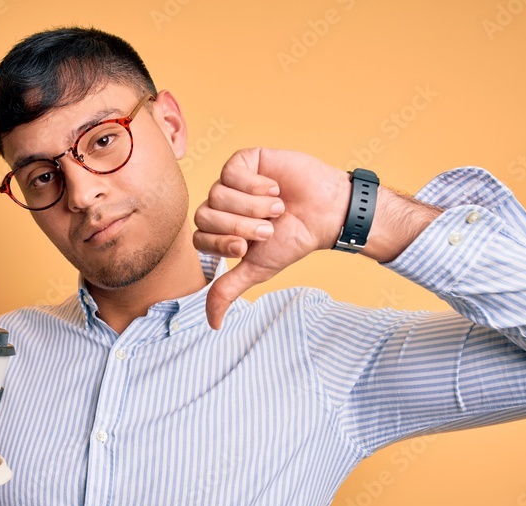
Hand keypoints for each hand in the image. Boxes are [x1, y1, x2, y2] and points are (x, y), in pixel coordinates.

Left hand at [193, 148, 350, 327]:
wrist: (326, 214)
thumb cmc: (293, 240)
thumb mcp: (257, 269)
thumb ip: (228, 291)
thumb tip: (213, 325)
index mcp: (220, 230)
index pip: (200, 237)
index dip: (223, 243)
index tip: (248, 247)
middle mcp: (221, 206)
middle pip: (205, 215)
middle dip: (240, 226)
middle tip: (269, 228)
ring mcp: (231, 182)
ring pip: (218, 194)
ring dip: (252, 206)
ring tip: (277, 208)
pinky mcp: (244, 161)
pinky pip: (231, 171)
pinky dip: (254, 185)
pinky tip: (274, 188)